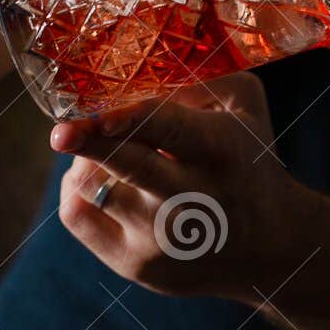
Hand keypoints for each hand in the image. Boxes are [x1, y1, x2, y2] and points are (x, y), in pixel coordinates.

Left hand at [52, 73, 320, 301]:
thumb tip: (141, 63)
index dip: (130, 119)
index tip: (99, 116)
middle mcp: (190, 198)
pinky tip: (97, 178)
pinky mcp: (134, 265)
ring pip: (91, 186)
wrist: (268, 245)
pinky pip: (77, 216)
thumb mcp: (245, 109)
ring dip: (85, 158)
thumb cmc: (247, 161)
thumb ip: (201, 79)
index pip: (168, 129)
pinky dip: (74, 189)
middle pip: (128, 165)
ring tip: (104, 149)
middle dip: (89, 144)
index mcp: (219, 150)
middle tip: (61, 133)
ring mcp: (159, 238)